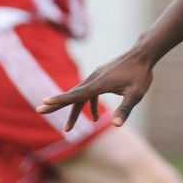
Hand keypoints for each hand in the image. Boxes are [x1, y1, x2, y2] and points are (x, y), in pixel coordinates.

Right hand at [38, 50, 153, 129]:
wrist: (143, 54)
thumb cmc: (141, 74)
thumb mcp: (136, 94)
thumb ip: (125, 109)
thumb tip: (116, 125)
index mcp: (99, 84)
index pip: (76, 94)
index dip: (60, 100)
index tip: (44, 103)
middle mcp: (94, 79)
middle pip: (72, 94)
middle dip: (56, 104)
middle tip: (40, 110)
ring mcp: (96, 76)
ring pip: (80, 95)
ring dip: (75, 110)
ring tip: (68, 128)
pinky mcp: (101, 76)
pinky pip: (90, 92)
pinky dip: (90, 104)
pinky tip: (97, 117)